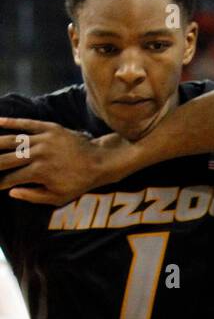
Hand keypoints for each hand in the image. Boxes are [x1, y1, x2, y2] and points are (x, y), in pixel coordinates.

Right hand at [0, 119, 120, 203]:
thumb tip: (11, 192)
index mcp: (39, 173)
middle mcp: (38, 155)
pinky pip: (26, 123)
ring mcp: (43, 139)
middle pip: (7, 158)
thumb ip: (33, 196)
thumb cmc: (78, 183)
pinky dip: (11, 122)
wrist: (99, 162)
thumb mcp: (58, 197)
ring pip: (13, 140)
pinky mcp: (48, 128)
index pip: (11, 178)